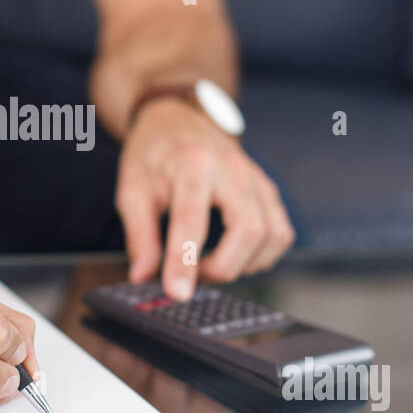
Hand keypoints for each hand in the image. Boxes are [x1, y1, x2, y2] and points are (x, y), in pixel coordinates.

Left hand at [115, 97, 294, 298]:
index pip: (192, 220)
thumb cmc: (153, 154)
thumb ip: (139, 236)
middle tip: (193, 276)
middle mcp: (231, 168)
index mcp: (192, 163)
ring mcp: (255, 178)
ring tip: (210, 265)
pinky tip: (234, 255)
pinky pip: (280, 232)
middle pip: (248, 230)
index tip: (178, 293)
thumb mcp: (132, 190)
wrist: (177, 119)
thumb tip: (143, 277)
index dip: (185, 261)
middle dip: (222, 267)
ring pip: (272, 235)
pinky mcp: (267, 189)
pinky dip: (262, 255)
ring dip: (243, 264)